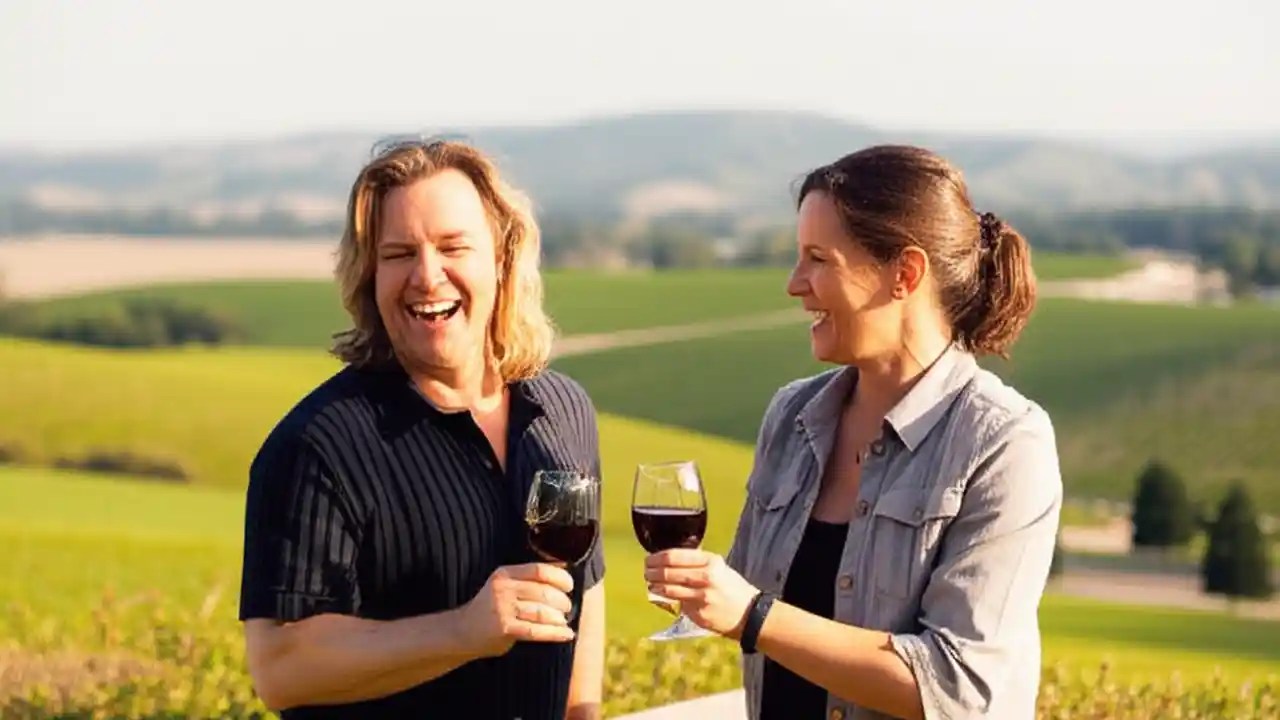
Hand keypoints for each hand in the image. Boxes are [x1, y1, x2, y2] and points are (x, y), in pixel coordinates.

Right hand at [460, 563, 575, 657]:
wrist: (462, 631)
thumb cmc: (490, 608)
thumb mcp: (505, 586)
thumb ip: (528, 579)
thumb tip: (563, 569)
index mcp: (505, 574)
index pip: (539, 570)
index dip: (559, 577)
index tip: (569, 585)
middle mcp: (503, 589)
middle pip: (543, 592)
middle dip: (562, 601)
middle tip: (567, 608)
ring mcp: (502, 609)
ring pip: (541, 612)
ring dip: (559, 618)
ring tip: (564, 621)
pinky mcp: (504, 629)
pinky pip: (536, 631)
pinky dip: (555, 633)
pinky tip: (566, 634)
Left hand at [645, 549, 759, 638]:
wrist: (750, 614)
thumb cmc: (731, 588)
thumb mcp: (719, 568)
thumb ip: (697, 563)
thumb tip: (669, 559)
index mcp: (711, 562)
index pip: (675, 556)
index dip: (657, 558)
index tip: (649, 559)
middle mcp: (706, 578)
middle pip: (668, 572)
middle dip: (652, 572)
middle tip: (647, 571)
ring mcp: (702, 598)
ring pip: (668, 590)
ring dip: (655, 586)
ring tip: (651, 584)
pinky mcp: (699, 614)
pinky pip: (678, 604)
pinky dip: (668, 599)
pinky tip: (665, 596)